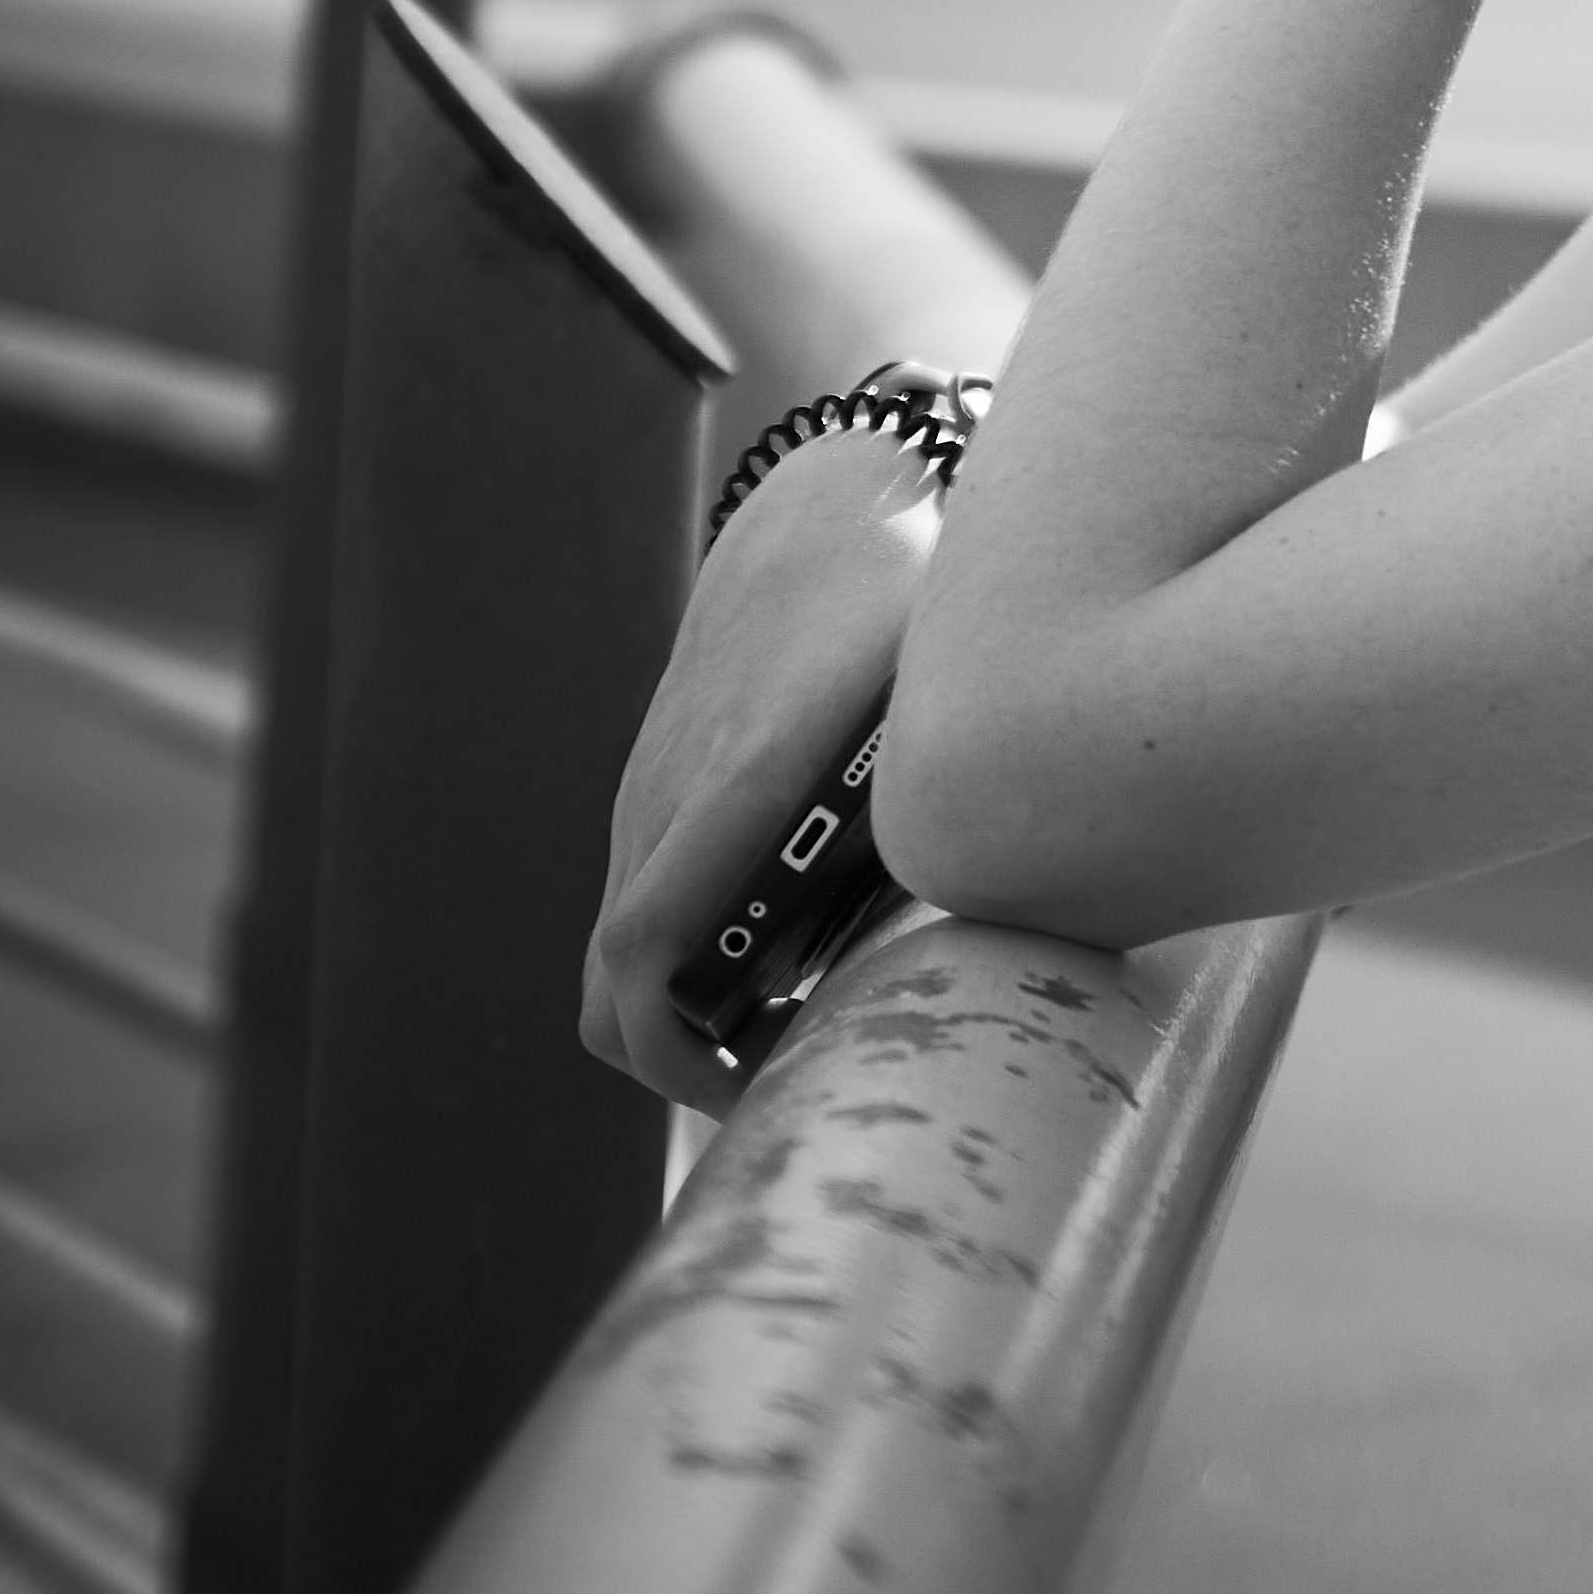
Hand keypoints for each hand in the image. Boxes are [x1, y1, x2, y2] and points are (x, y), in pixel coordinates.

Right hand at [580, 427, 940, 1107]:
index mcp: (738, 780)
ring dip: (683, 1007)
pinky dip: (685, 950)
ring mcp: (652, 785)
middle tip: (790, 1071)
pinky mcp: (659, 775)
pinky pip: (642, 896)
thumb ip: (944, 795)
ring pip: (622, 945)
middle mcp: (670, 794)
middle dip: (676, 1062)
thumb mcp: (936, 689)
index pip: (641, 950)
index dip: (674, 1052)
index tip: (755, 1088)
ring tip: (801, 1017)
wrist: (824, 505)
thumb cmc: (899, 598)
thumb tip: (984, 897)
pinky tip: (783, 943)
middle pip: (608, 983)